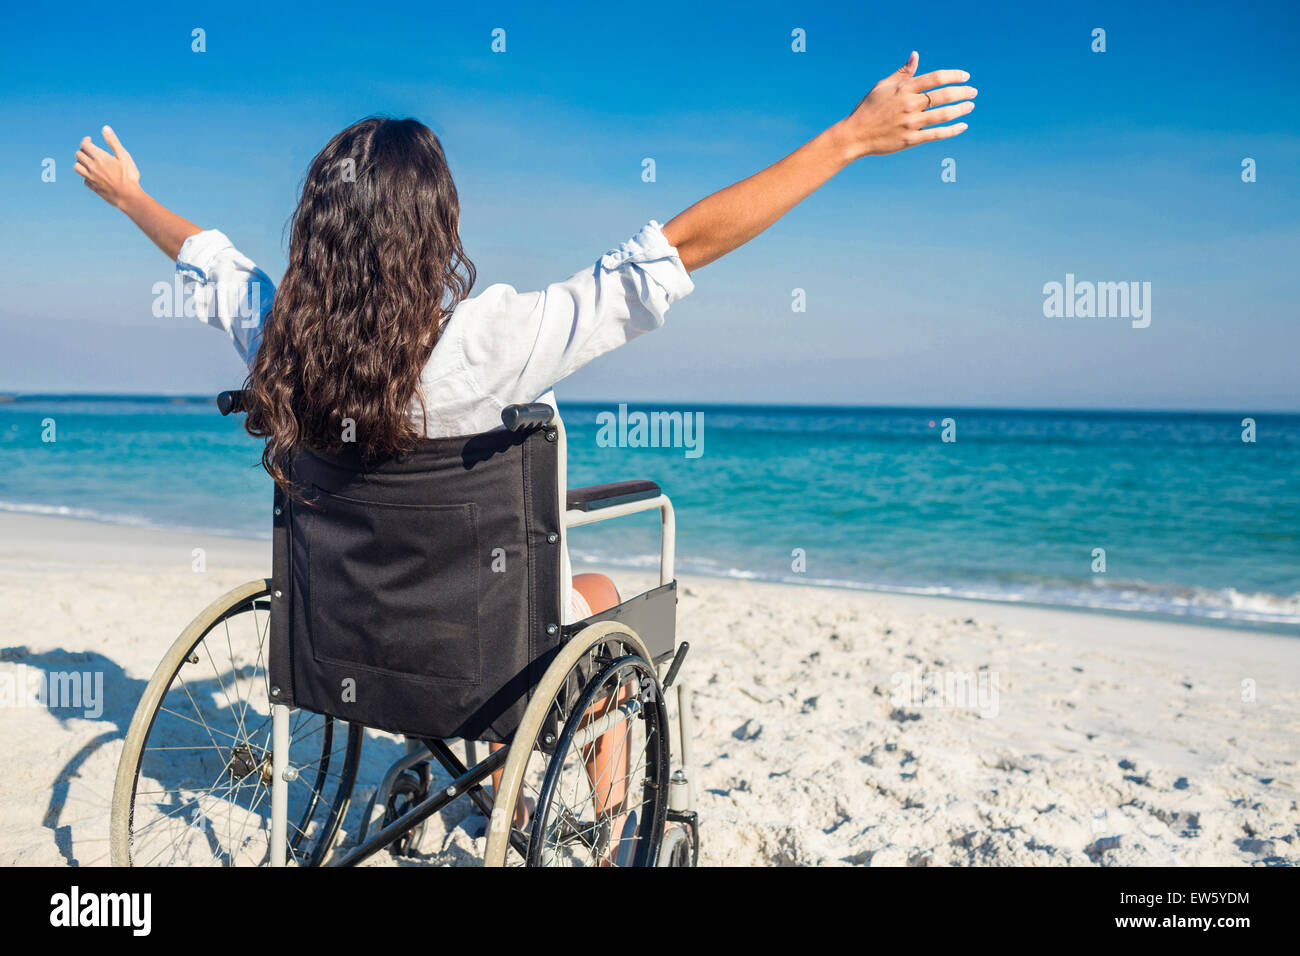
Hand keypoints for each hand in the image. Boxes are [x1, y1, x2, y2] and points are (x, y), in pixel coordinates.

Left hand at [74, 126, 141, 207]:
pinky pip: (84, 180)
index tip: (89, 139)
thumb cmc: (129, 176)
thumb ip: (113, 142)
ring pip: (77, 167)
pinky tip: (93, 176)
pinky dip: (86, 176)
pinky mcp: (93, 187)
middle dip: (83, 150)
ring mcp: (91, 178)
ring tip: (88, 162)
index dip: (86, 140)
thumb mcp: (124, 156)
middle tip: (89, 150)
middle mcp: (92, 167)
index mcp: (99, 157)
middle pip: (78, 155)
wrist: (129, 197)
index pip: (84, 145)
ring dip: (80, 162)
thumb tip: (105, 128)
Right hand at [839, 52, 976, 159]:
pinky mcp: (911, 139)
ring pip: (943, 114)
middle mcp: (909, 104)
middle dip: (962, 92)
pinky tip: (963, 125)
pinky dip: (952, 130)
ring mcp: (911, 122)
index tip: (966, 76)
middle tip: (973, 92)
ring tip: (970, 106)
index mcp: (904, 88)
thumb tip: (916, 55)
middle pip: (943, 95)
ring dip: (961, 109)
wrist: (855, 135)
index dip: (954, 75)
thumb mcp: (883, 86)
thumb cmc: (868, 108)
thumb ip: (903, 72)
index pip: (936, 78)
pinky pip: (936, 134)